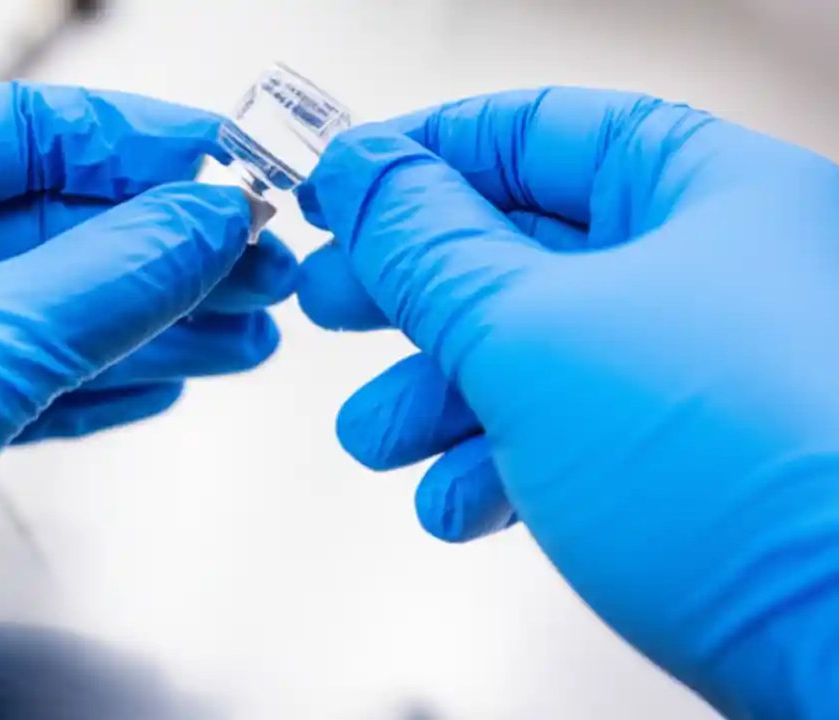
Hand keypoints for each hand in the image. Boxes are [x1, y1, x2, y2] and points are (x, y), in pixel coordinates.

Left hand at [0, 83, 288, 718]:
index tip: (212, 157)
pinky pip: (48, 385)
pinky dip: (116, 382)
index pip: (6, 137)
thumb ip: (93, 284)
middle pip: (49, 226)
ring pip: (62, 312)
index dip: (120, 141)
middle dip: (161, 240)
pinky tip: (175, 376)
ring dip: (161, 318)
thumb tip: (198, 220)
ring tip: (249, 323)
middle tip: (255, 250)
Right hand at [296, 88, 838, 716]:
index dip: (422, 154)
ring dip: (438, 397)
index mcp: (712, 192)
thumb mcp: (532, 336)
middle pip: (525, 248)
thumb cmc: (748, 482)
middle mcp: (722, 272)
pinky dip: (500, 464)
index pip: (538, 132)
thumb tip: (362, 174)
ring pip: (539, 353)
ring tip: (375, 435)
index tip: (341, 187)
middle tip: (334, 301)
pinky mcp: (696, 467)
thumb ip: (427, 248)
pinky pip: (575, 435)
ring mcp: (710, 374)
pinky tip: (456, 504)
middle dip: (413, 289)